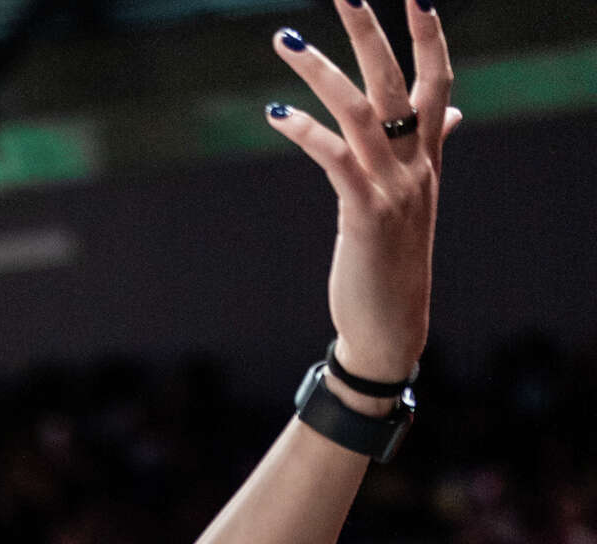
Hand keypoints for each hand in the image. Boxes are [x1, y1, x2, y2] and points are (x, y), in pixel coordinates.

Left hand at [267, 0, 458, 384]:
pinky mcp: (364, 215)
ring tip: (285, 40)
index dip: (429, 35)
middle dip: (369, 30)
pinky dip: (305, 131)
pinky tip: (276, 114)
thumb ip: (431, 150)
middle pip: (395, 81)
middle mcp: (416, 166)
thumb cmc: (393, 264)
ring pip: (359, 111)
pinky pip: (334, 159)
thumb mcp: (414, 201)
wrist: (391, 328)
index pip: (438, 79)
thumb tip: (453, 113)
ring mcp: (393, 189)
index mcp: (428, 158)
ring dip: (319, 71)